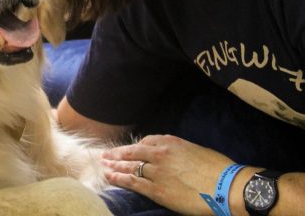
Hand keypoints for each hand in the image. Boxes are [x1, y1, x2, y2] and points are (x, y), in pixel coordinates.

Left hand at [101, 134, 233, 214]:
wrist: (227, 187)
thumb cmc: (219, 169)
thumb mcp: (196, 150)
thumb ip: (179, 150)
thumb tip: (171, 155)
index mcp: (172, 142)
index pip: (146, 141)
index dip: (135, 146)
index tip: (129, 149)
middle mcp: (160, 154)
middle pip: (132, 152)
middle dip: (118, 154)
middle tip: (106, 155)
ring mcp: (157, 172)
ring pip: (130, 167)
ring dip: (115, 166)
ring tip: (104, 166)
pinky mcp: (157, 190)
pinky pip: (132, 182)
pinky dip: (119, 179)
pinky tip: (110, 177)